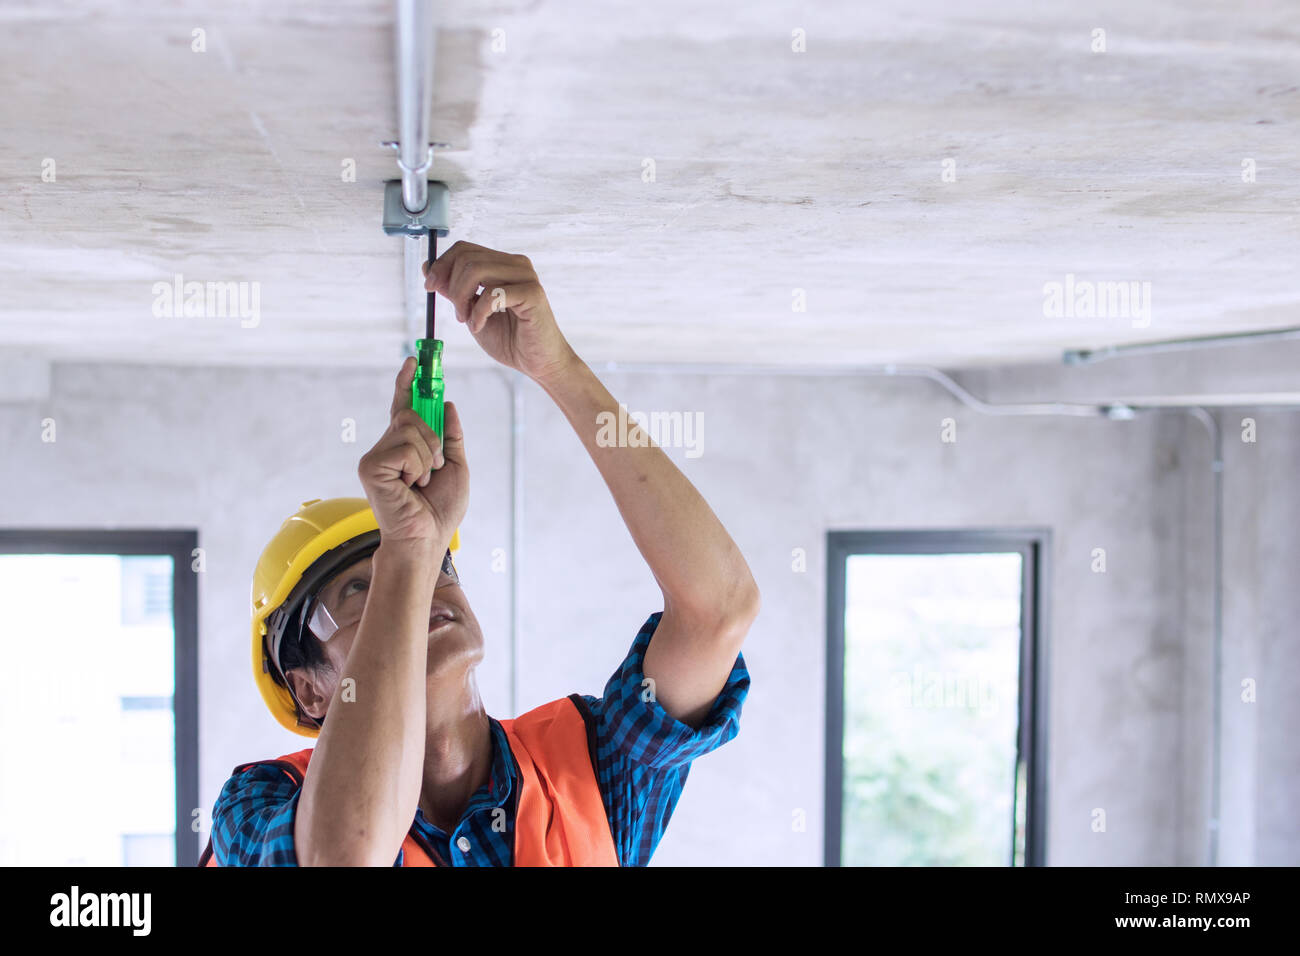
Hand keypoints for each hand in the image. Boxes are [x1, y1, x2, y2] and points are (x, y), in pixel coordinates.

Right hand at [357, 357, 468, 546]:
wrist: (427, 537)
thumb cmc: (439, 509)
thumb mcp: (456, 466)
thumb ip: (451, 436)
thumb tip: (447, 402)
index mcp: (404, 446)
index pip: (403, 406)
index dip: (407, 383)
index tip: (413, 361)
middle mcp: (386, 447)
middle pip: (410, 413)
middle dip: (432, 437)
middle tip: (434, 467)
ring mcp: (375, 456)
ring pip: (409, 428)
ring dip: (427, 456)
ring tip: (421, 482)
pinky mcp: (370, 467)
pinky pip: (404, 448)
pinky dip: (417, 466)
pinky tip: (410, 486)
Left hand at [424, 241, 578, 385]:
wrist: (537, 363)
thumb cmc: (510, 339)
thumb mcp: (472, 311)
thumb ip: (453, 289)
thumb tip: (428, 267)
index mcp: (502, 265)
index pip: (464, 248)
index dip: (442, 265)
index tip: (430, 287)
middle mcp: (516, 265)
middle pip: (467, 256)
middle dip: (451, 286)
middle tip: (457, 314)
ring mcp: (526, 277)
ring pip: (476, 270)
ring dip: (462, 298)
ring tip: (468, 320)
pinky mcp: (532, 293)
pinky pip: (492, 294)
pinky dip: (479, 312)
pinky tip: (480, 326)